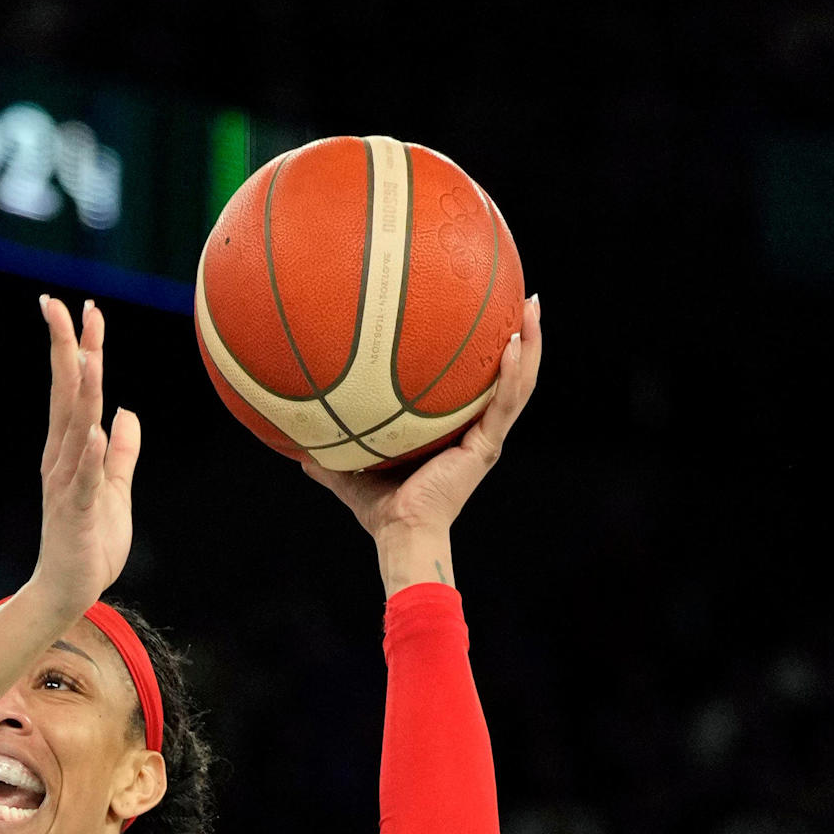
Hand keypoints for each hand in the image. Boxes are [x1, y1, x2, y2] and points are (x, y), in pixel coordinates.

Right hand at [30, 296, 140, 624]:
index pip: (74, 390)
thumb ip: (122, 452)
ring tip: (87, 355)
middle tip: (66, 306)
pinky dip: (90, 456)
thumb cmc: (90, 543)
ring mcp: (67, 485)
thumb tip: (127, 414)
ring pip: (75, 429)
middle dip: (68, 351)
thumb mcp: (115, 488)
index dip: (79, 348)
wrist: (69, 591)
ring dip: (82, 392)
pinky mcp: (77, 513)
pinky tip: (96, 430)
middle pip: (67, 396)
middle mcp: (62, 459)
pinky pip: (84, 480)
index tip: (84, 309)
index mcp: (70, 450)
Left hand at [299, 291, 542, 578]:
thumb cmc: (382, 510)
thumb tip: (300, 451)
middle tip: (527, 299)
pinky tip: (513, 344)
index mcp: (458, 433)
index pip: (479, 385)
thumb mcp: (353, 471)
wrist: (400, 534)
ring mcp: (485, 439)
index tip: (492, 316)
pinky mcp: (484, 447)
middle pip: (508, 376)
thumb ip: (332, 458)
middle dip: (522, 336)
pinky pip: (504, 403)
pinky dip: (511, 374)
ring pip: (517, 384)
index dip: (489, 353)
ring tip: (533, 306)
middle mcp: (477, 431)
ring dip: (530, 344)